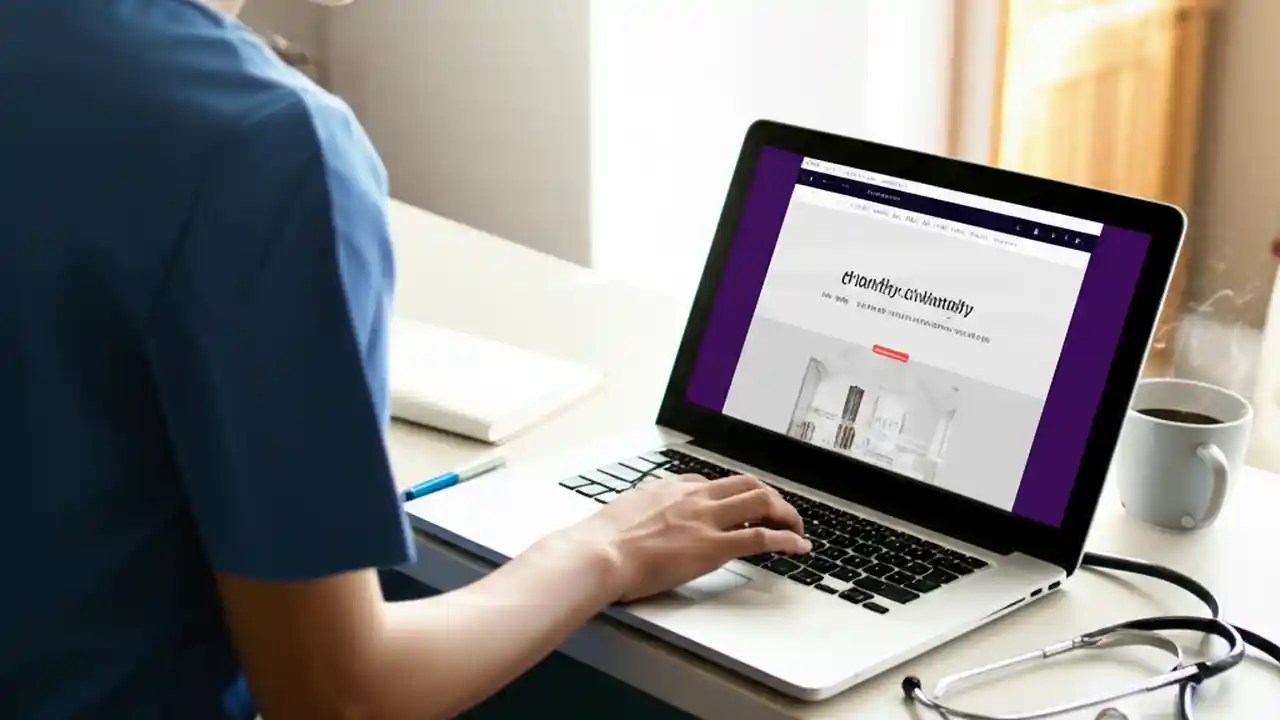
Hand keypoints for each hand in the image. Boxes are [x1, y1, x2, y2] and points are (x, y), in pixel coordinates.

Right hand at [552, 474, 810, 602]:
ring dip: (786, 512)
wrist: (598, 553)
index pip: (716, 483)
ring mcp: (706, 520)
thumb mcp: (625, 511)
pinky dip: (787, 539)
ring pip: (762, 502)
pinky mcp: (714, 547)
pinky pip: (762, 537)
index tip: (742, 508)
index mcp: (672, 488)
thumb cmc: (602, 540)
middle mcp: (694, 497)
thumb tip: (643, 516)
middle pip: (747, 484)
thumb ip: (644, 509)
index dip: (735, 495)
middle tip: (780, 513)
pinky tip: (798, 546)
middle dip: (770, 496)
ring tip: (796, 527)